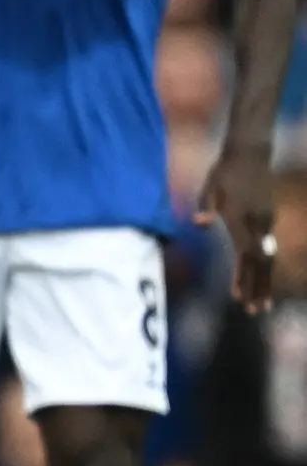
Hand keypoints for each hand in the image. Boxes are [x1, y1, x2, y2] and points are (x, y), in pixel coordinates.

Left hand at [199, 149, 276, 312]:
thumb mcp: (210, 186)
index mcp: (243, 219)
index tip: (238, 297)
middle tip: (254, 311)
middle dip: (257, 288)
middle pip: (260, 263)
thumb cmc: (225, 171)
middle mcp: (259, 224)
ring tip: (261, 306)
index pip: (245, 254)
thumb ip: (205, 204)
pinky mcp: (267, 220)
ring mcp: (265, 222)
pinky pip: (266, 249)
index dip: (242, 276)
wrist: (250, 154)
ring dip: (264, 283)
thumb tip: (198, 222)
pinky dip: (264, 268)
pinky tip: (261, 281)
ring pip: (266, 259)